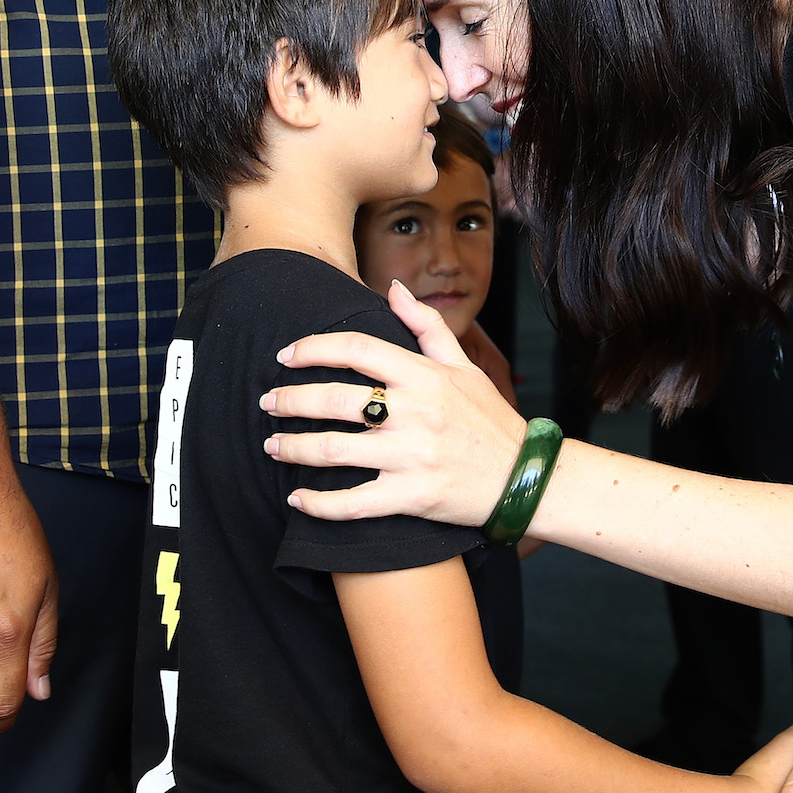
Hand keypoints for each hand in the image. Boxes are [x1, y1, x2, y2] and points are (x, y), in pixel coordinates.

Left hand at [262, 280, 526, 526]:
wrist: (524, 478)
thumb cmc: (489, 420)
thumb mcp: (463, 366)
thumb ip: (426, 326)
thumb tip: (392, 288)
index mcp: (424, 376)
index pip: (357, 348)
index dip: (313, 348)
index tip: (286, 356)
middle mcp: (415, 412)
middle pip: (335, 399)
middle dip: (290, 400)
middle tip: (267, 403)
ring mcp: (413, 455)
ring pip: (336, 449)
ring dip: (294, 448)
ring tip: (273, 446)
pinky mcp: (413, 496)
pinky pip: (355, 502)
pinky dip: (320, 503)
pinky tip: (297, 499)